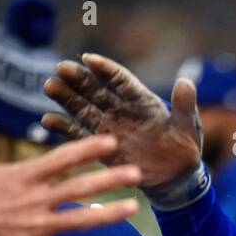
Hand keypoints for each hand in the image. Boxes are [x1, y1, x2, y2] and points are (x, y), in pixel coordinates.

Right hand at [0, 90, 140, 235]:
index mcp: (22, 177)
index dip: (88, 149)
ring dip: (108, 215)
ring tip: (133, 209)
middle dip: (110, 179)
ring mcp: (34, 227)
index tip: (112, 142)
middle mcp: (33, 200)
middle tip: (138, 173)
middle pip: (79, 187)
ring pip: (78, 220)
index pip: (62, 159)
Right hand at [43, 53, 202, 191]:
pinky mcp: (102, 147)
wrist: (176, 177)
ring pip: (84, 108)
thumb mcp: (188, 126)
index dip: (105, 69)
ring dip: (66, 98)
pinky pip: (80, 135)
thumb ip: (185, 105)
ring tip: (50, 86)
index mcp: (141, 101)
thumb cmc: (184, 147)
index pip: (120, 80)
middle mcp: (121, 110)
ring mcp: (109, 127)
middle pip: (96, 90)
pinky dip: (64, 128)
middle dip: (79, 79)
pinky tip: (48, 120)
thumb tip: (187, 82)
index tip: (88, 59)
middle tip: (60, 69)